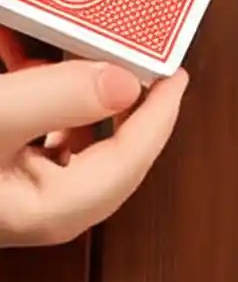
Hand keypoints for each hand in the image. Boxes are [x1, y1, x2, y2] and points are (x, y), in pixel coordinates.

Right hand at [0, 30, 188, 245]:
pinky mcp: (5, 185)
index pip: (133, 158)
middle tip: (151, 69)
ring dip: (94, 106)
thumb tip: (125, 84)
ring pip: (83, 149)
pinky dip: (56, 110)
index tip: (176, 75)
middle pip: (116, 156)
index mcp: (53, 211)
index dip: (160, 112)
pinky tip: (43, 79)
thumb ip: (57, 99)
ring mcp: (24, 202)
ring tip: (101, 66)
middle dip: (135, 110)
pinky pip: (49, 145)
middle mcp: (44, 215)